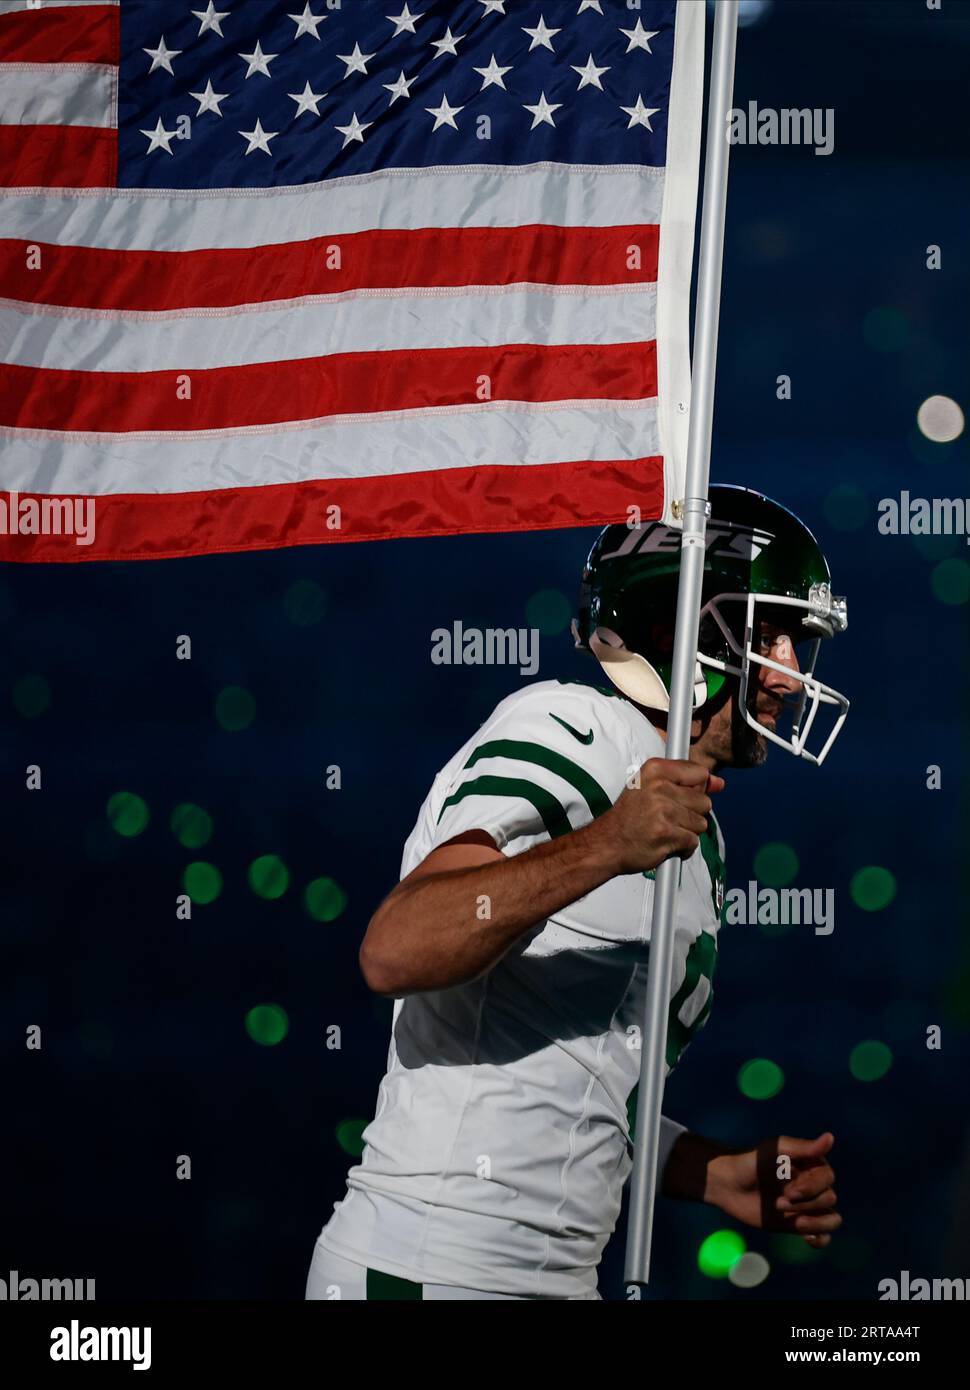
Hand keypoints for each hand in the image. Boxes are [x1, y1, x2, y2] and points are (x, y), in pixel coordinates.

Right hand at [602, 758, 724, 874]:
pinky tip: (665, 843)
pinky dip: (683, 848)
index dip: (695, 789)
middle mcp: (659, 787)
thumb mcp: (651, 787)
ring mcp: (663, 811)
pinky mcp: (667, 834)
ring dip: (687, 832)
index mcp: (655, 769)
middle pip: (704, 801)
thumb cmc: (630, 816)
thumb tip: (719, 783)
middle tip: (667, 818)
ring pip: (701, 823)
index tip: (678, 798)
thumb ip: (688, 783)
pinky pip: (693, 841)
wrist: (607, 843)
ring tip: (665, 830)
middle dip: (691, 814)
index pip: (699, 773)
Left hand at [705, 1132, 840, 1247]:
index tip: (789, 1189)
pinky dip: (820, 1239)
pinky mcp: (798, 1224)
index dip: (812, 1187)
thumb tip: (830, 1138)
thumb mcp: (774, 1150)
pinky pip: (823, 1236)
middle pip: (829, 1198)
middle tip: (778, 1201)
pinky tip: (807, 1238)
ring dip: (815, 1222)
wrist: (729, 1186)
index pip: (828, 1178)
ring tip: (795, 1222)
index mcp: (810, 1165)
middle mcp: (812, 1186)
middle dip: (805, 1203)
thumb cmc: (751, 1162)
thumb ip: (802, 1147)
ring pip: (831, 1219)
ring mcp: (806, 1206)